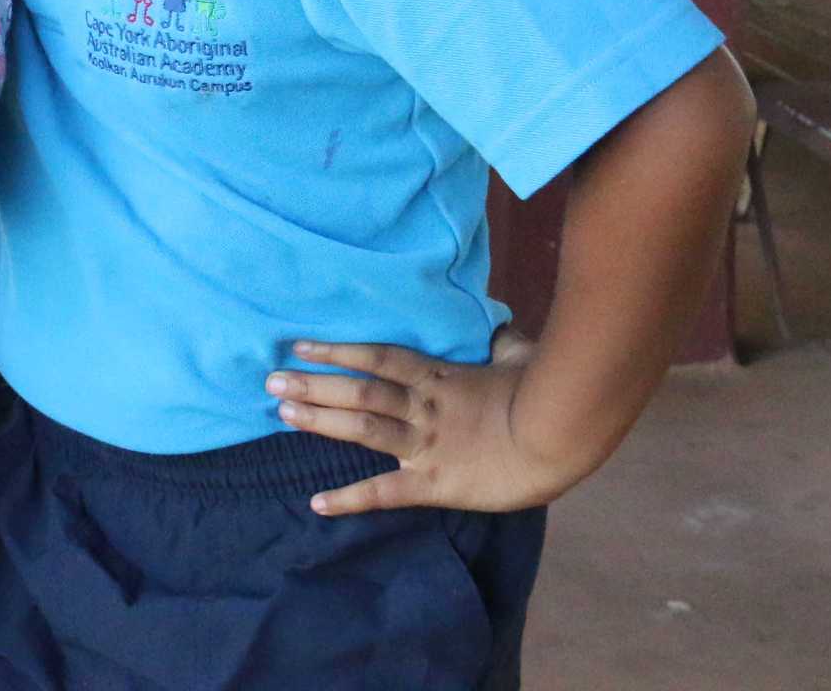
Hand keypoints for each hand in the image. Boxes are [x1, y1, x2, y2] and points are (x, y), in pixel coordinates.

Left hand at [264, 338, 575, 515]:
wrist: (560, 435)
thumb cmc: (546, 391)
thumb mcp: (519, 355)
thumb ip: (501, 342)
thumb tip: (501, 328)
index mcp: (439, 376)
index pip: (377, 357)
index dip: (337, 350)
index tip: (300, 346)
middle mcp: (422, 407)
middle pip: (359, 390)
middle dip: (313, 385)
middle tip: (270, 381)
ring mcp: (426, 445)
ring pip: (363, 428)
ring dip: (320, 421)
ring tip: (282, 413)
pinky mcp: (434, 484)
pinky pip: (385, 492)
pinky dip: (349, 498)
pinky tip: (316, 502)